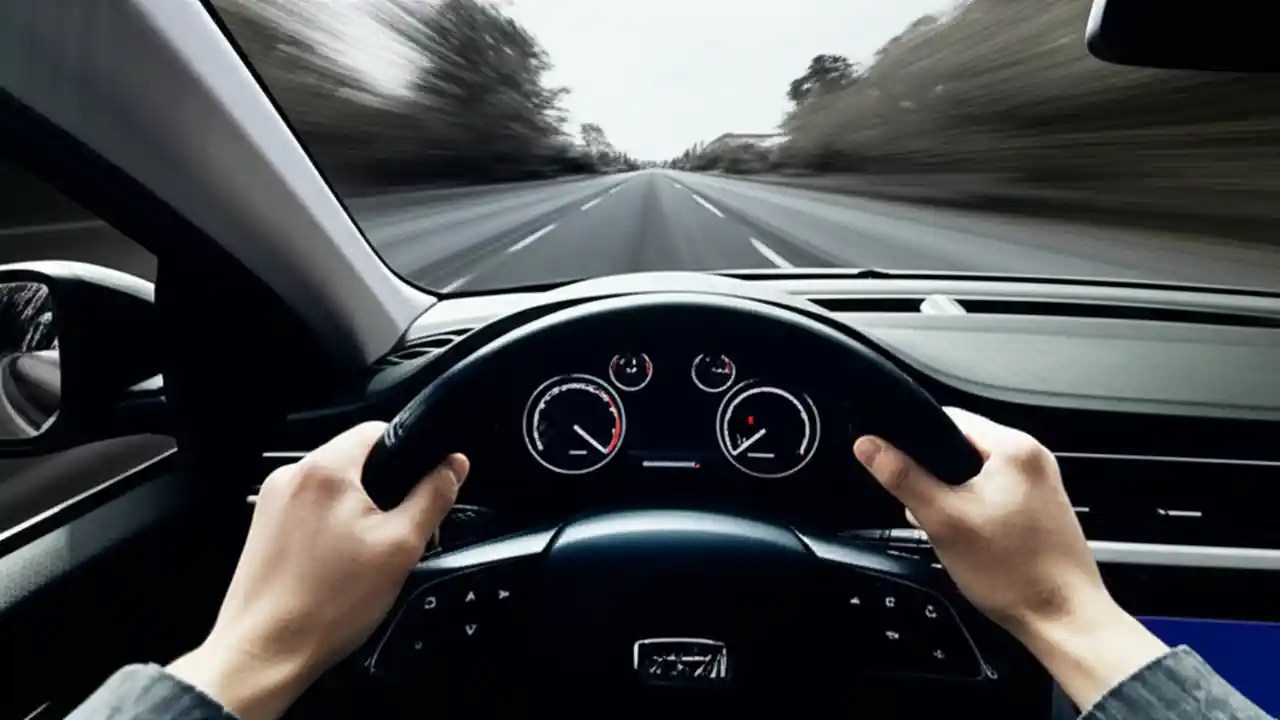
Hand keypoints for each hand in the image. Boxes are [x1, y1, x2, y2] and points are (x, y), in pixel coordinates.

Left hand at [169, 422, 467, 719]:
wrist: (266, 652)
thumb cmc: (326, 605)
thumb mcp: (400, 547)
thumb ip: (432, 497)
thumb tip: (453, 466)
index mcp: (326, 470)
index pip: (378, 430)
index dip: (410, 454)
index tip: (423, 486)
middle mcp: (291, 477)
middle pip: (356, 461)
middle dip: (384, 490)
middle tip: (396, 534)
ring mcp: (272, 502)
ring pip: (334, 488)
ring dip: (358, 511)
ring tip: (365, 556)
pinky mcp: (263, 528)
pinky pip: (311, 511)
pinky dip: (332, 528)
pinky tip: (339, 565)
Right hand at [854, 408, 1166, 710]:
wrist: (1062, 619)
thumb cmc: (1013, 572)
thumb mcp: (943, 520)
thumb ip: (903, 477)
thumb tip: (868, 445)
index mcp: (1014, 447)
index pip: (949, 418)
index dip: (915, 440)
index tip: (900, 468)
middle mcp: (1033, 458)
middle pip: (962, 447)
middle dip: (936, 477)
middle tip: (931, 513)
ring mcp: (1041, 483)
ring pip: (977, 474)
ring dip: (955, 496)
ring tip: (954, 530)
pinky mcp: (1042, 507)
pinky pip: (996, 494)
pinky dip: (976, 510)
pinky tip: (973, 538)